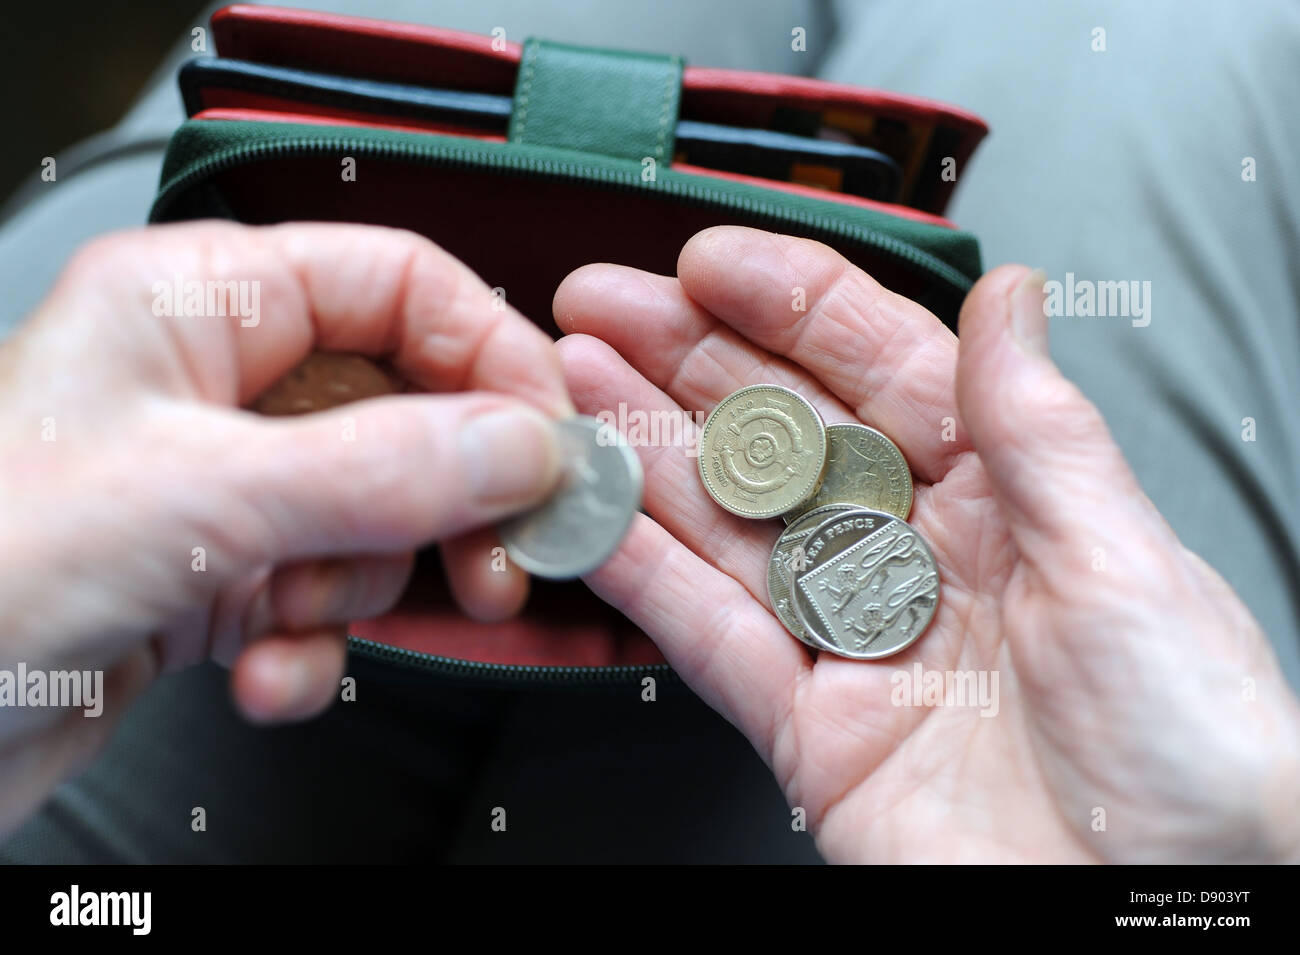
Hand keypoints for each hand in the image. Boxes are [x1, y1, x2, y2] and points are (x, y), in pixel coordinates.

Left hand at [0, 221, 569, 834]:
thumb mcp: (193, 505)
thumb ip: (378, 470)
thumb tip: (521, 446)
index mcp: (195, 307)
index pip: (399, 285)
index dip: (491, 356)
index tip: (554, 442)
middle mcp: (214, 387)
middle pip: (408, 410)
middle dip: (453, 497)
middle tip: (503, 556)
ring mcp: (220, 485)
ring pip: (378, 515)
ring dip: (360, 584)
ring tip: (309, 620)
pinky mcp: (217, 575)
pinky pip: (327, 594)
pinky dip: (311, 645)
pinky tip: (263, 672)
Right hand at [553, 225, 1299, 862]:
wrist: (1156, 917)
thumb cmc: (1194, 755)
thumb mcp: (1123, 564)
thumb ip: (1038, 429)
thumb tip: (1007, 296)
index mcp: (1011, 502)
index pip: (882, 370)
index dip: (789, 306)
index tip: (709, 263)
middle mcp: (923, 561)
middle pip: (785, 436)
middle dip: (687, 361)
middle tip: (601, 307)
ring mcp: (856, 642)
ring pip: (730, 527)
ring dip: (647, 453)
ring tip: (573, 388)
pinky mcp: (811, 731)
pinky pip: (711, 640)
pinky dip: (645, 580)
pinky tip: (595, 518)